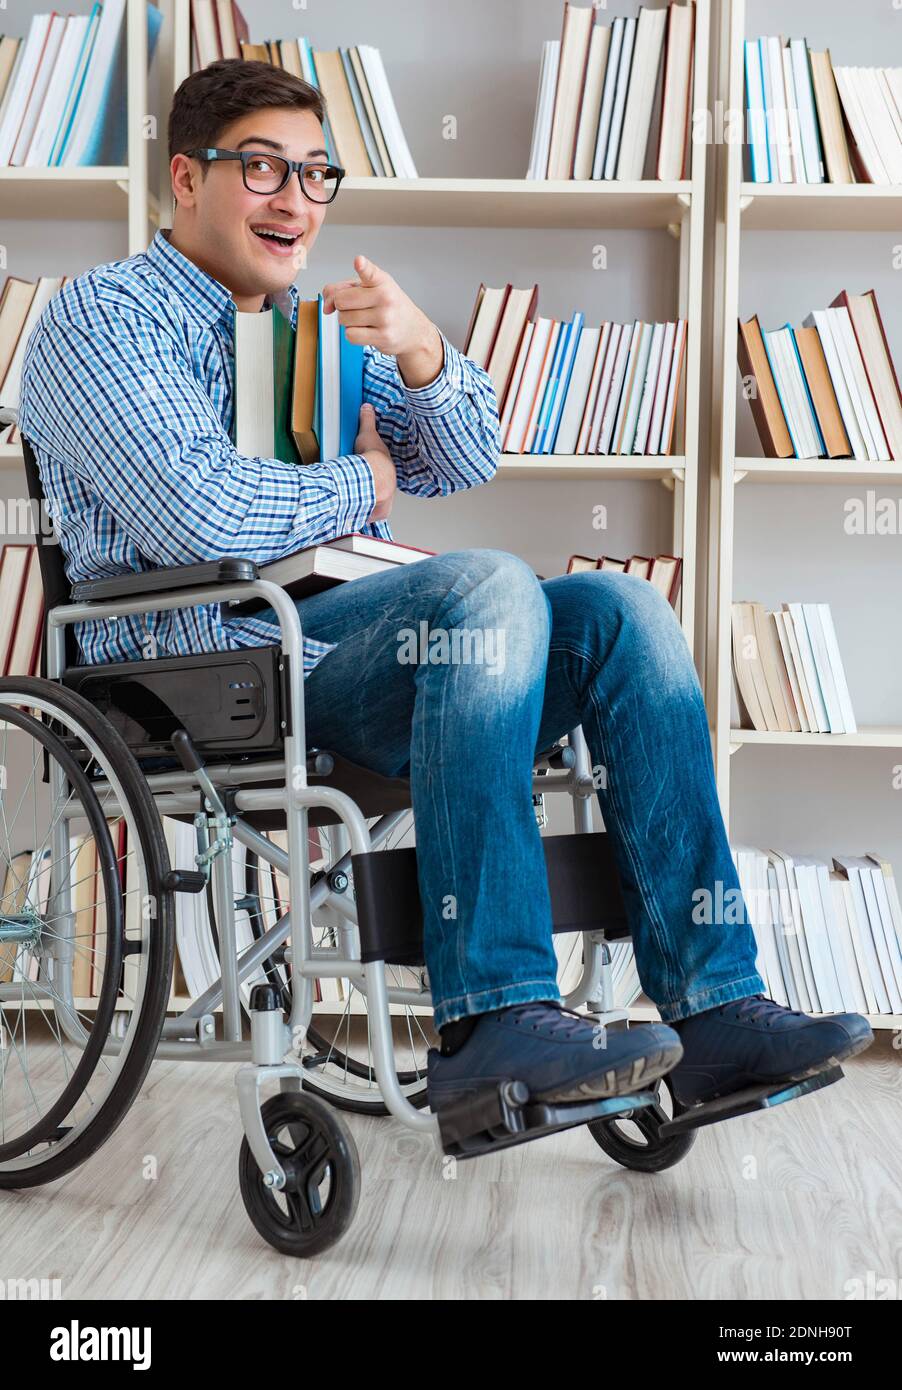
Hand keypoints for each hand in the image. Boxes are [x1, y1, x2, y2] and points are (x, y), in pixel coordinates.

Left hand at [322, 255, 443, 387]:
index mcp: (381, 281)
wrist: (412, 330)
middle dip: (342, 306)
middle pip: (341, 300)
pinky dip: (353, 334)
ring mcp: (385, 318)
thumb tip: (327, 307)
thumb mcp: (368, 289)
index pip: (370, 272)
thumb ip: (340, 289)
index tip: (359, 261)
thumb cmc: (387, 306)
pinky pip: (350, 335)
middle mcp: (385, 297)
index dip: (363, 267)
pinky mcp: (383, 336)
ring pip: (344, 319)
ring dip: (348, 321)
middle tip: (356, 307)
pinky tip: (366, 330)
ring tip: (364, 319)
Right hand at [354, 402, 395, 521]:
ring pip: (377, 505)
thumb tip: (367, 407)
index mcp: (387, 470)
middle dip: (370, 493)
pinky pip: (371, 516)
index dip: (373, 476)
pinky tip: (357, 517)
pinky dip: (364, 517)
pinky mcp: (378, 512)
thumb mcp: (367, 434)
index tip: (365, 478)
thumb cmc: (370, 458)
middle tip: (357, 491)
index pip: (382, 475)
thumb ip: (367, 420)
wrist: (372, 476)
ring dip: (368, 506)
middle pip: (379, 492)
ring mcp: (385, 500)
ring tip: (355, 506)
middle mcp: (389, 486)